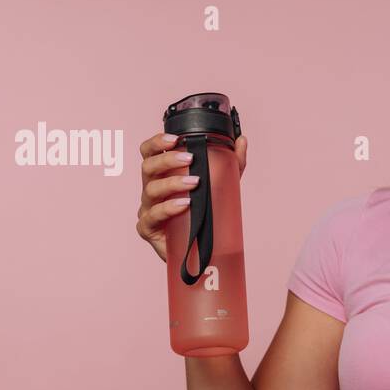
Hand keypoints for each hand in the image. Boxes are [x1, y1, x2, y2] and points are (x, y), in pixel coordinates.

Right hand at [135, 131, 247, 261]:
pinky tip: (184, 205)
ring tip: (194, 182)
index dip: (157, 143)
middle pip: (148, 167)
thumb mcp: (220, 185)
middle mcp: (151, 189)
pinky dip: (168, 209)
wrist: (198, 250)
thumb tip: (242, 141)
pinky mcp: (148, 228)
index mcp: (162, 175)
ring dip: (172, 183)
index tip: (175, 138)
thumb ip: (231, 164)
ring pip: (151, 190)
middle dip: (168, 160)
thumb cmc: (202, 214)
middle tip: (190, 158)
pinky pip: (152, 216)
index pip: (150, 153)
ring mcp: (147, 209)